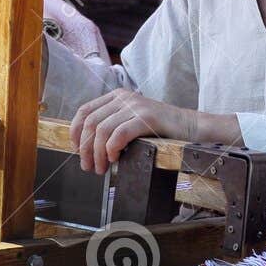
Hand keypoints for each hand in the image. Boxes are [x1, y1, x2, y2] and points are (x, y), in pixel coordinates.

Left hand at [70, 88, 190, 173]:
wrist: (190, 126)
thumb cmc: (160, 129)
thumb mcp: (131, 120)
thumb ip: (112, 125)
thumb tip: (86, 145)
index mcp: (117, 96)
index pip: (85, 111)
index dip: (75, 132)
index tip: (76, 149)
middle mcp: (123, 98)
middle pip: (91, 123)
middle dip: (85, 148)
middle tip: (88, 166)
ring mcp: (135, 106)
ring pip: (102, 131)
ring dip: (97, 154)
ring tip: (101, 168)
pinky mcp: (146, 118)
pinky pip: (119, 134)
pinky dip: (112, 149)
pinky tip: (115, 158)